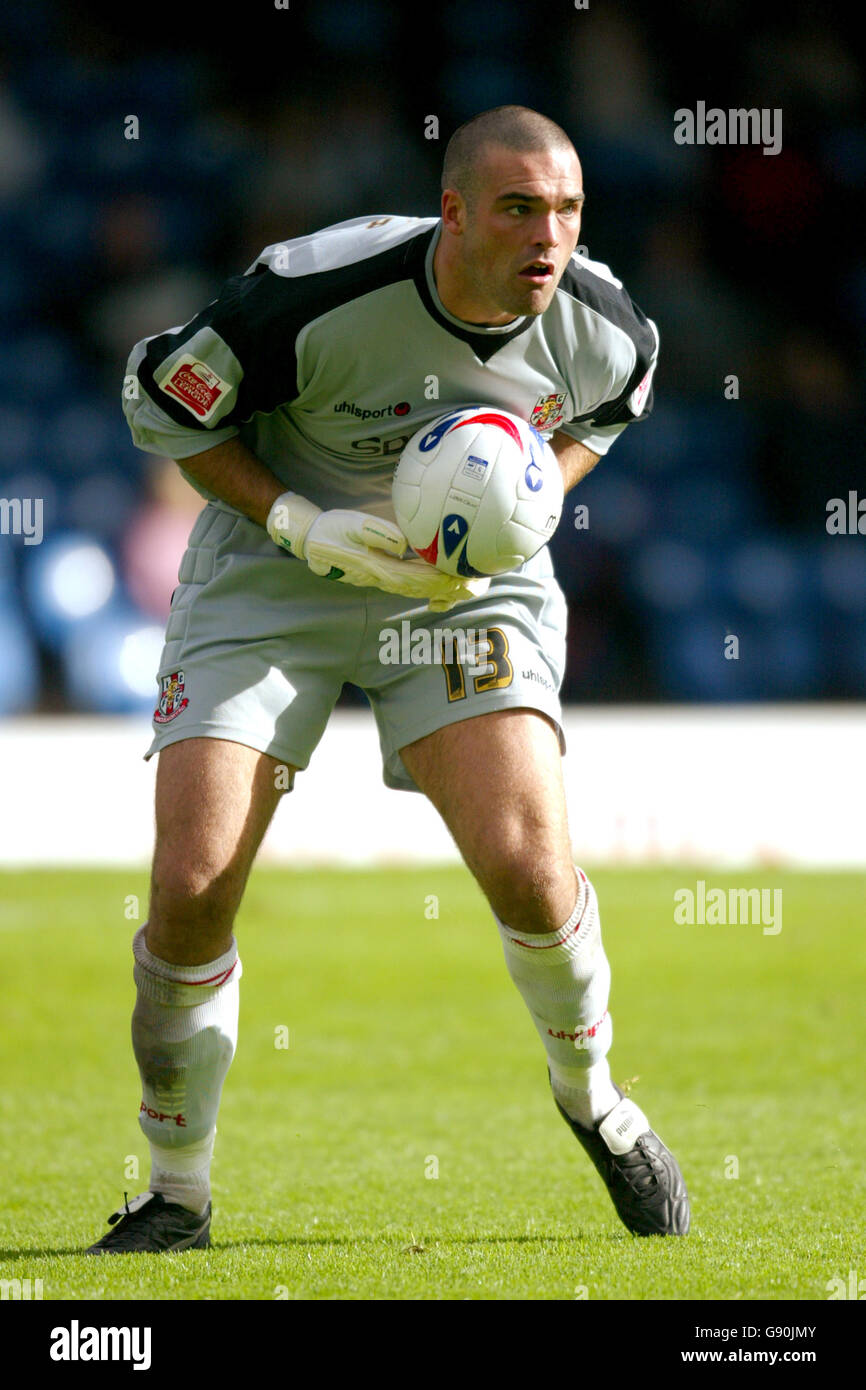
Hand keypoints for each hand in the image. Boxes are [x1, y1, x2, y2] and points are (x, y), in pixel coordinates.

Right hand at [266, 492, 489, 610]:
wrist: (313, 542)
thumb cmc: (333, 530)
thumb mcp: (352, 525)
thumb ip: (377, 534)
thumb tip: (404, 542)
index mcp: (382, 568)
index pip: (420, 577)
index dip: (444, 579)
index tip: (465, 577)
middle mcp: (387, 579)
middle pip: (427, 588)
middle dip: (453, 587)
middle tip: (479, 584)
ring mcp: (387, 580)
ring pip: (423, 589)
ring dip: (447, 590)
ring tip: (471, 587)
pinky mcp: (386, 575)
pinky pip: (415, 586)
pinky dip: (433, 590)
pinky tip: (446, 592)